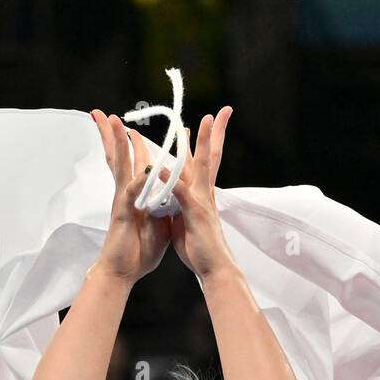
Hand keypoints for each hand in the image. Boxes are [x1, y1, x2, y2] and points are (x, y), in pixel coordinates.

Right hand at [91, 111, 171, 281]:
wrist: (123, 272)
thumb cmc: (138, 251)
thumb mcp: (159, 222)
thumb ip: (164, 205)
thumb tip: (172, 194)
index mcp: (136, 194)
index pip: (134, 162)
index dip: (133, 144)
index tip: (130, 125)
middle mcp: (126, 193)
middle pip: (118, 157)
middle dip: (113, 135)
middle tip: (102, 113)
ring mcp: (123, 201)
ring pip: (120, 166)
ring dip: (117, 144)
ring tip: (113, 121)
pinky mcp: (123, 215)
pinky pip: (131, 194)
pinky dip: (138, 181)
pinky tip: (144, 169)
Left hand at [167, 108, 235, 278]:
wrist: (213, 267)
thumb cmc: (200, 247)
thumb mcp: (187, 220)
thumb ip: (181, 204)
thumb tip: (173, 195)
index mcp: (201, 193)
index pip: (206, 161)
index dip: (207, 141)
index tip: (208, 121)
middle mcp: (204, 192)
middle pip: (210, 156)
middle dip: (214, 133)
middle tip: (219, 111)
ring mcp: (200, 201)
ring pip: (198, 167)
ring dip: (195, 145)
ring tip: (192, 124)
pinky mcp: (193, 213)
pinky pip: (179, 191)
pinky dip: (169, 177)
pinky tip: (160, 164)